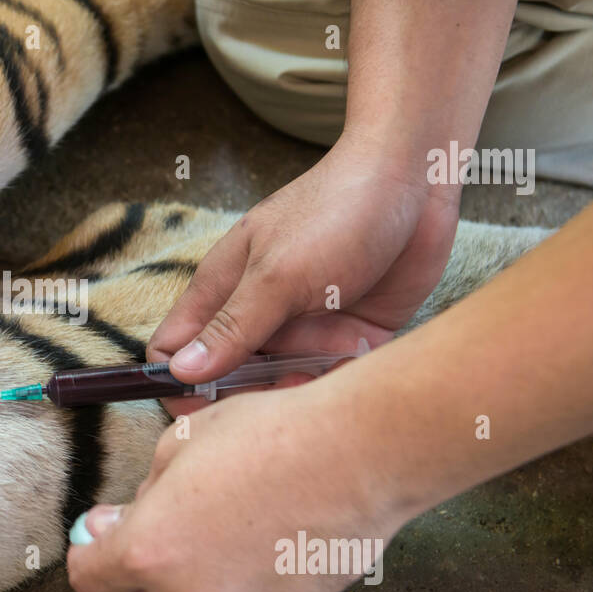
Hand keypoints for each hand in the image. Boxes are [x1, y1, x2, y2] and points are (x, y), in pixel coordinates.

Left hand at [66, 374, 404, 591]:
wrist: (360, 453)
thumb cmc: (268, 436)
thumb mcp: (179, 442)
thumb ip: (143, 494)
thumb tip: (125, 520)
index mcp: (150, 552)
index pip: (90, 581)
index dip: (89, 554)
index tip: (101, 532)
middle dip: (141, 564)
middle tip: (163, 515)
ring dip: (198, 568)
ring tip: (231, 510)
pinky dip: (246, 572)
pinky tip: (271, 526)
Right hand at [149, 129, 460, 386]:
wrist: (416, 182)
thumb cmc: (335, 211)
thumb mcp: (278, 274)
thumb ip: (232, 328)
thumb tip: (179, 373)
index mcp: (223, 292)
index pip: (176, 352)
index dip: (178, 385)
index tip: (202, 409)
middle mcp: (258, 315)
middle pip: (231, 380)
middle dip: (255, 393)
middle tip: (288, 381)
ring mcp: (304, 327)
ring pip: (286, 383)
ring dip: (308, 379)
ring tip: (335, 352)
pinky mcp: (349, 336)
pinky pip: (334, 376)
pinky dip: (344, 372)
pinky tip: (361, 346)